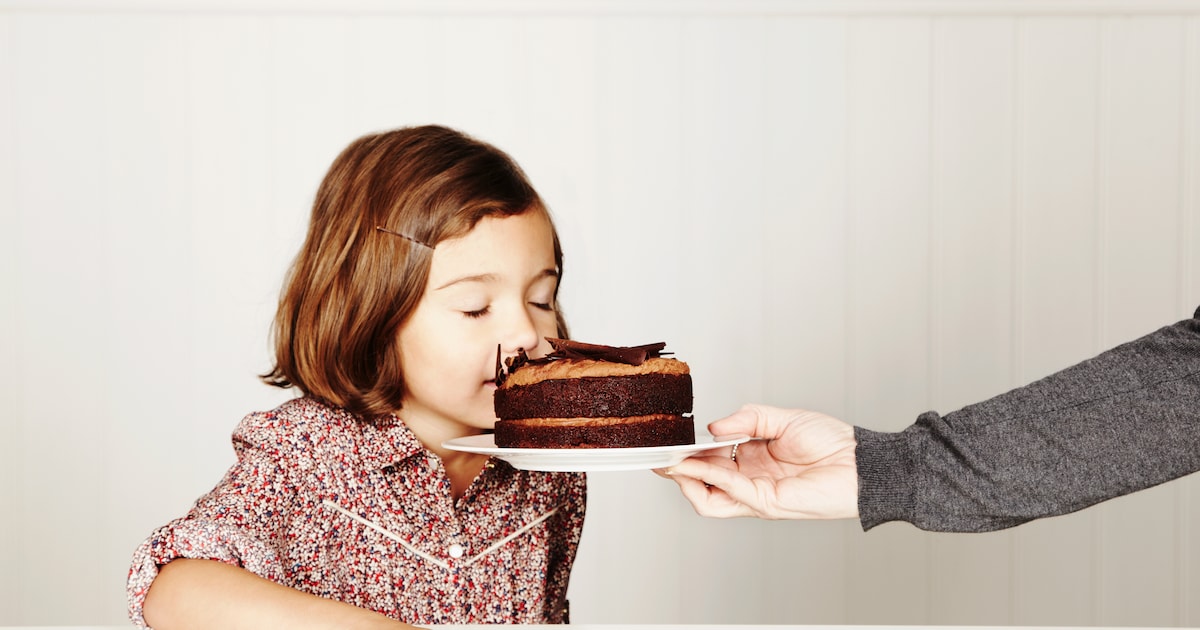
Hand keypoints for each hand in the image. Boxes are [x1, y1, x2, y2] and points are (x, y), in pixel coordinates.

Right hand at [658, 404, 858, 519]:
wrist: (861, 462)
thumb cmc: (831, 442)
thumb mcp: (781, 419)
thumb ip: (747, 419)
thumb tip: (713, 428)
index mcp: (750, 461)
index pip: (708, 464)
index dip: (686, 456)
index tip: (667, 446)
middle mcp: (750, 481)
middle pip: (701, 487)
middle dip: (678, 473)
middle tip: (663, 457)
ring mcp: (757, 496)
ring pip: (709, 500)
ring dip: (688, 480)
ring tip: (675, 463)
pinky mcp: (768, 504)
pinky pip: (731, 492)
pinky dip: (712, 476)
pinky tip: (702, 462)